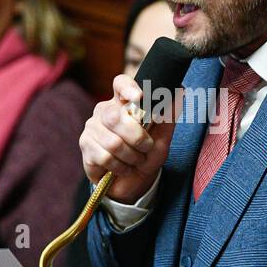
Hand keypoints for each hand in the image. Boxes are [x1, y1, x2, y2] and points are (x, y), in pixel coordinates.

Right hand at [79, 74, 175, 203]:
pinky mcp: (86, 146)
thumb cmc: (146, 155)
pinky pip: (105, 157)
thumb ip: (168, 116)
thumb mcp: (162, 137)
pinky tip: (123, 168)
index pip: (121, 84)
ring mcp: (92, 128)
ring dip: (131, 157)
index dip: (128, 87)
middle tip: (146, 148)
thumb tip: (180, 90)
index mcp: (123, 103)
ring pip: (113, 142)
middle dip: (137, 138)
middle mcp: (105, 111)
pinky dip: (121, 167)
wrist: (133, 182)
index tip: (139, 97)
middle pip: (115, 116)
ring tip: (136, 160)